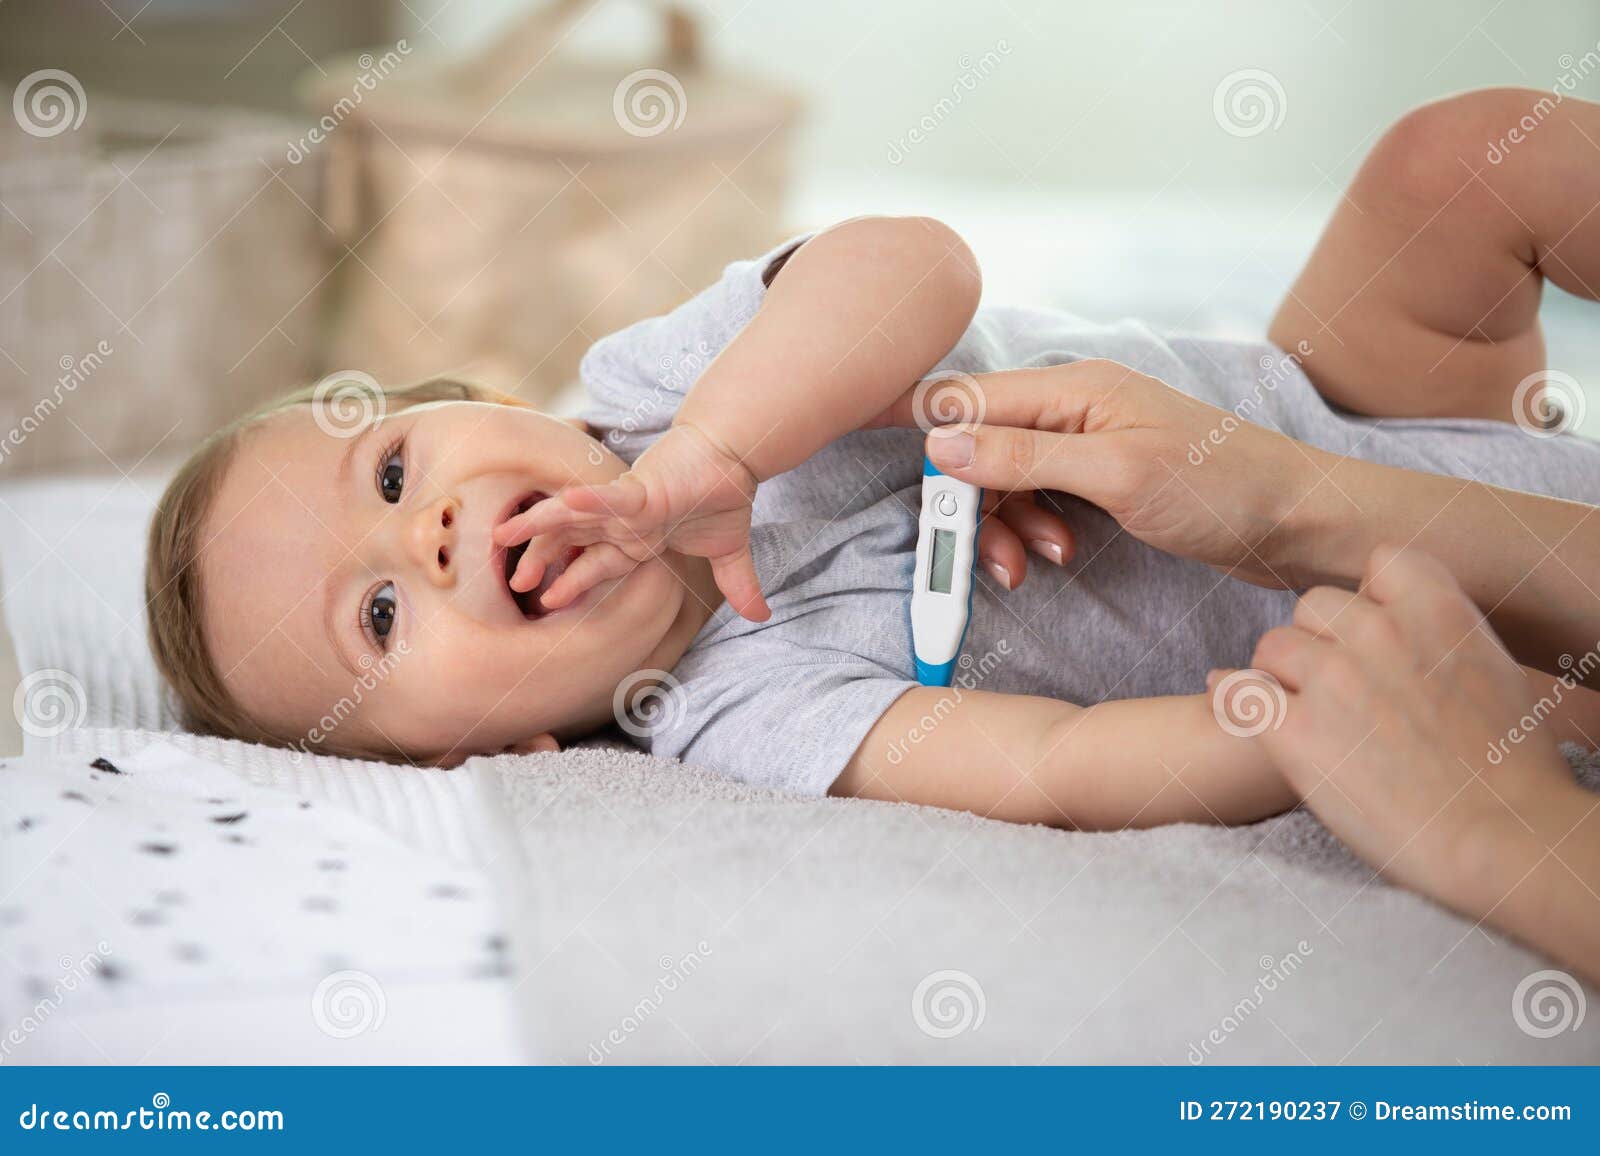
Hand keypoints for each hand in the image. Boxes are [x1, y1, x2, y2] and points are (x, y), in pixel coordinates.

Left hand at [496, 422, 768, 618]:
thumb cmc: (724, 492)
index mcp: (637, 538)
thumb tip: (762, 616)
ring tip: (504, 535)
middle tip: (513, 583)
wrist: (736, 454)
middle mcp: (624, 522)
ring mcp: (627, 506)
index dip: (571, 581)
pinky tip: (563, 501)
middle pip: (573, 543)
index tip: (546, 602)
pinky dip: (587, 500)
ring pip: (575, 518)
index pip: (596, 563)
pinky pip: (609, 498)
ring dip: (540, 526)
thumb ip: (738, 584)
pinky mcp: (641, 489)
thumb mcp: (729, 551)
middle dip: (540, 560)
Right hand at [875, 359, 1323, 588]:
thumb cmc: (1222, 489)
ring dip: (1009, 527)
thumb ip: (1025, 456)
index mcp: (1072, 388)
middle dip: (975, 505)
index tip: (862, 442)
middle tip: (1000, 560)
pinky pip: (1038, 499)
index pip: (965, 399)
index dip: (913, 425)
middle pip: (978, 448)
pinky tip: (1060, 555)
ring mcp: (1086, 441)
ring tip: (1044, 564)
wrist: (1299, 521)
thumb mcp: (1117, 476)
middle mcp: (1073, 406)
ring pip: (1004, 480)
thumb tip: (941, 442)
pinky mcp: (1100, 477)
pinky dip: (1036, 530)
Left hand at [1226, 545, 1581, 917]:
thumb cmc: (1508, 767)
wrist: (1499, 837)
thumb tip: (1403, 619)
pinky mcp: (1295, 732)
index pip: (1380, 563)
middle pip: (1315, 606)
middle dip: (1321, 640)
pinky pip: (1239, 691)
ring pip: (1273, 646)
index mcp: (1436, 612)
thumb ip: (1441, 634)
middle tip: (1339, 685)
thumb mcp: (1493, 672)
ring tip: (1303, 709)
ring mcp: (1332, 680)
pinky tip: (1229, 698)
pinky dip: (1230, 695)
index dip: (1372, 596)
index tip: (1377, 630)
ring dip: (1282, 674)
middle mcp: (1379, 634)